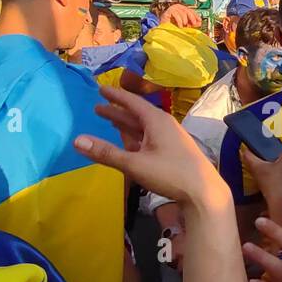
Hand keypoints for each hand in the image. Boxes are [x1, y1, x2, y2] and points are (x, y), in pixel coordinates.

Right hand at [74, 85, 226, 208]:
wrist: (204, 192)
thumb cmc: (171, 174)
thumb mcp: (135, 164)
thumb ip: (106, 153)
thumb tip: (77, 140)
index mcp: (156, 121)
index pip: (132, 102)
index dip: (115, 96)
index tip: (100, 88)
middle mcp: (164, 125)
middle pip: (136, 114)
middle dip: (117, 111)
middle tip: (97, 107)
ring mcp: (170, 138)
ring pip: (143, 127)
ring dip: (126, 124)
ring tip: (110, 120)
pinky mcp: (173, 151)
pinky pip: (150, 138)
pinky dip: (136, 137)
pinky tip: (129, 142)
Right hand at [158, 3, 201, 28]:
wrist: (162, 30)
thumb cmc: (172, 28)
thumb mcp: (185, 25)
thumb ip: (191, 23)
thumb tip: (199, 22)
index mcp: (181, 10)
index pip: (190, 10)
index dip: (195, 15)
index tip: (199, 21)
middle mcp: (177, 8)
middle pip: (187, 10)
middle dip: (192, 17)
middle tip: (193, 24)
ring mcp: (172, 9)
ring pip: (182, 12)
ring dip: (184, 20)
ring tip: (183, 25)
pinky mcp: (168, 11)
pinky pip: (176, 14)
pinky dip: (179, 21)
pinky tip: (180, 26)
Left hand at [241, 147, 281, 209]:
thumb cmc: (279, 179)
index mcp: (256, 165)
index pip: (246, 153)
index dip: (248, 145)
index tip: (251, 141)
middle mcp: (258, 173)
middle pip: (259, 161)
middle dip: (265, 154)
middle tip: (271, 147)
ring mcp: (266, 182)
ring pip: (271, 169)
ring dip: (279, 163)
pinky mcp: (274, 188)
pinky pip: (281, 177)